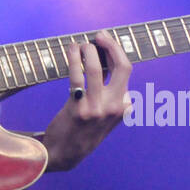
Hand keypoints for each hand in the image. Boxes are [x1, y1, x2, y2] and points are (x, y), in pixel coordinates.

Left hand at [38, 30, 131, 171]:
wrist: (64, 154)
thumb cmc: (82, 129)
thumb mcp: (104, 114)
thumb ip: (107, 90)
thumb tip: (102, 57)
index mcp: (124, 107)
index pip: (126, 70)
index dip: (115, 51)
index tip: (104, 41)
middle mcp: (115, 108)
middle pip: (123, 66)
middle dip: (112, 45)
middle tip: (99, 35)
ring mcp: (98, 108)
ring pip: (96, 67)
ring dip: (87, 50)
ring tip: (79, 45)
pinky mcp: (78, 108)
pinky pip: (77, 76)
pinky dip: (73, 58)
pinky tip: (71, 51)